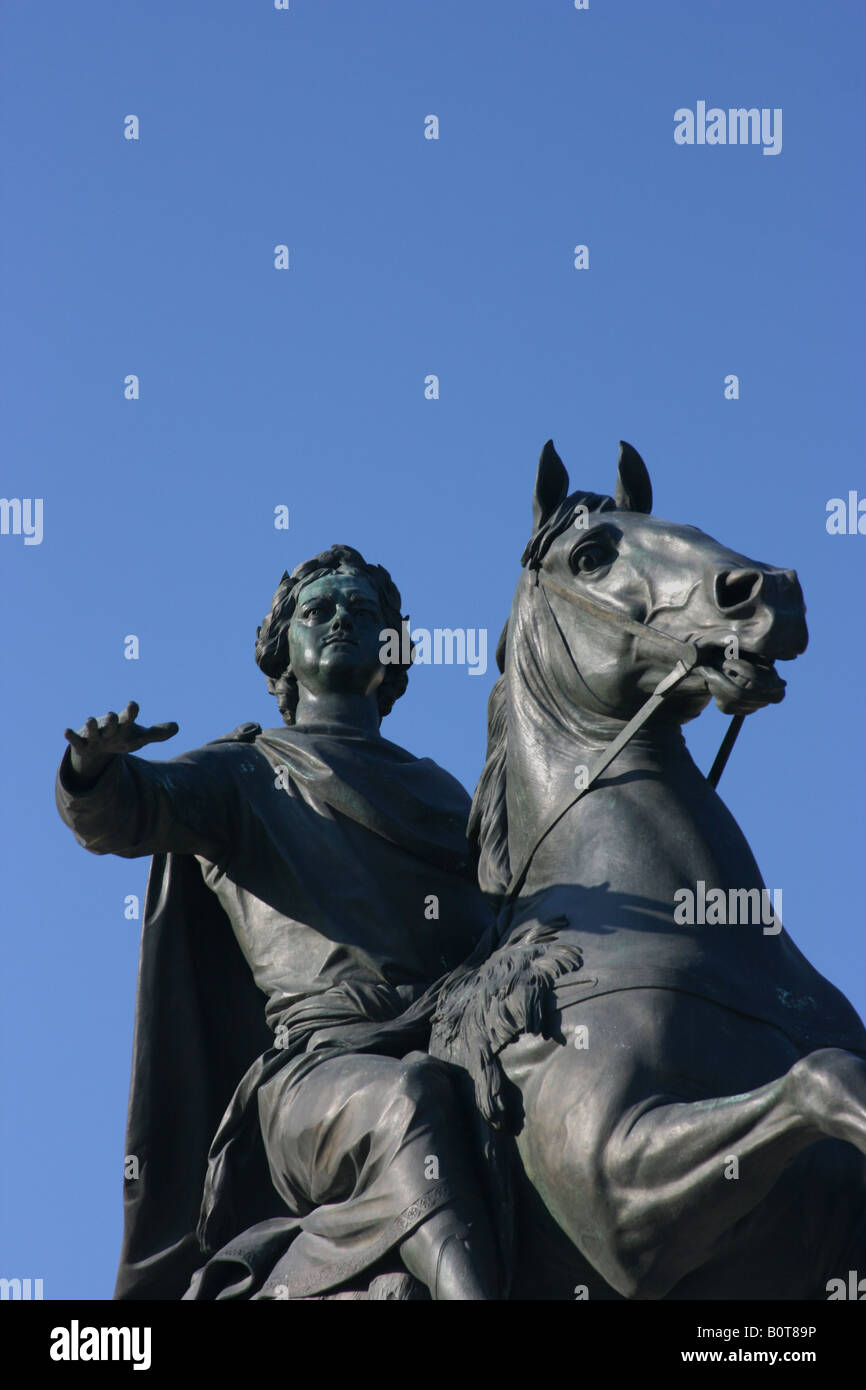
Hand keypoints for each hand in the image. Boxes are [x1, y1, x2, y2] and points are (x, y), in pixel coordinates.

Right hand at [64, 701, 178, 783]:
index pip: (130, 716)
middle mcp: (109, 727)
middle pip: (111, 723)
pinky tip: (66, 731)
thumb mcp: (139, 738)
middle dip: (112, 720)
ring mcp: (94, 735)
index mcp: (124, 724)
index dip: (132, 711)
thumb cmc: (121, 738)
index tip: (133, 705)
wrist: (99, 748)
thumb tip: (177, 727)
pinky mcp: (81, 744)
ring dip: (92, 725)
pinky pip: (75, 740)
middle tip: (113, 716)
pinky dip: (71, 736)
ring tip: (90, 720)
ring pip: (92, 729)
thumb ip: (157, 733)